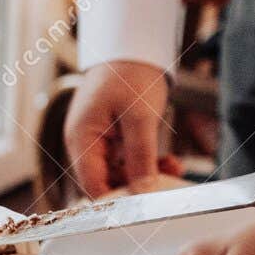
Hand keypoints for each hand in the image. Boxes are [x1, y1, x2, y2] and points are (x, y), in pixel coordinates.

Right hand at [64, 60, 175, 197]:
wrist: (134, 46)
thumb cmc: (131, 74)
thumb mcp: (140, 117)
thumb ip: (140, 158)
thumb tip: (142, 195)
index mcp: (81, 139)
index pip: (93, 188)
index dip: (117, 203)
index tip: (147, 208)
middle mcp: (85, 144)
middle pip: (106, 184)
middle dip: (137, 188)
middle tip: (168, 187)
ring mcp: (98, 141)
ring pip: (121, 175)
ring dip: (146, 176)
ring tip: (173, 168)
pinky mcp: (113, 138)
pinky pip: (128, 162)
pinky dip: (147, 164)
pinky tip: (169, 161)